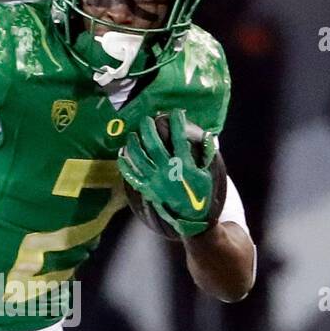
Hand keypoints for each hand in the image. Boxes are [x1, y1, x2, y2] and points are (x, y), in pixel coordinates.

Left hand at [119, 112, 224, 238]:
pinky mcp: (147, 189)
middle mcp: (167, 170)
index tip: (175, 113)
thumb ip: (206, 154)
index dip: (177, 123)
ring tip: (132, 135)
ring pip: (140, 158)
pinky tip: (122, 156)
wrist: (191, 217)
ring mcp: (155, 180)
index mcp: (183, 165)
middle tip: (147, 119)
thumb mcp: (207, 174)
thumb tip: (208, 135)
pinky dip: (126, 166)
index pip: (179, 139)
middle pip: (154, 145)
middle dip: (149, 129)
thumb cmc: (200, 194)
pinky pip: (133, 176)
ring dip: (134, 144)